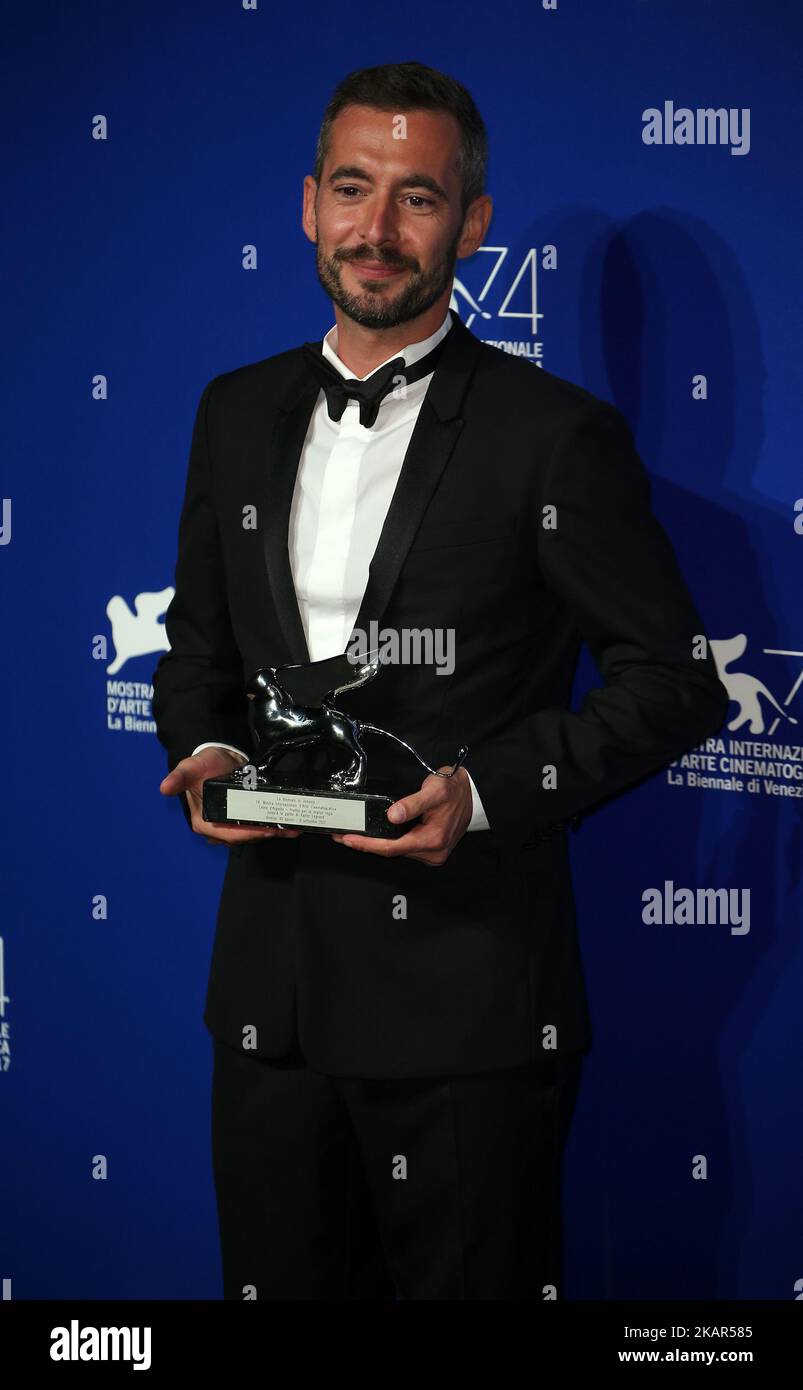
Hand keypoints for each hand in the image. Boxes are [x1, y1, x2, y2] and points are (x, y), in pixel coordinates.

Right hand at [159, 747, 301, 846]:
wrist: (219, 755)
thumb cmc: (203, 763)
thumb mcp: (191, 767)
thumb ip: (180, 776)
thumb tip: (164, 787)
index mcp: (204, 822)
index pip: (228, 834)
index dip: (247, 834)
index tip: (265, 830)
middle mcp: (219, 828)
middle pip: (245, 837)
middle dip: (265, 834)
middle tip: (286, 829)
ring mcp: (234, 824)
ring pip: (255, 833)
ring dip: (275, 832)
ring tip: (294, 828)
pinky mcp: (246, 818)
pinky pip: (261, 826)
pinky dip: (276, 827)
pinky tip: (291, 826)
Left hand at [330, 765, 472, 865]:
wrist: (473, 792)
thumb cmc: (454, 789)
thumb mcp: (434, 790)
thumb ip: (412, 803)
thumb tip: (392, 815)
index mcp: (432, 840)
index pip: (392, 848)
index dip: (367, 844)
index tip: (348, 839)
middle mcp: (432, 852)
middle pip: (392, 852)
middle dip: (366, 844)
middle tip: (343, 836)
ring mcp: (433, 852)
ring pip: (398, 851)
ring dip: (376, 844)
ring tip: (355, 834)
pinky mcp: (431, 848)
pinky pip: (405, 847)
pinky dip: (389, 842)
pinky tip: (376, 835)